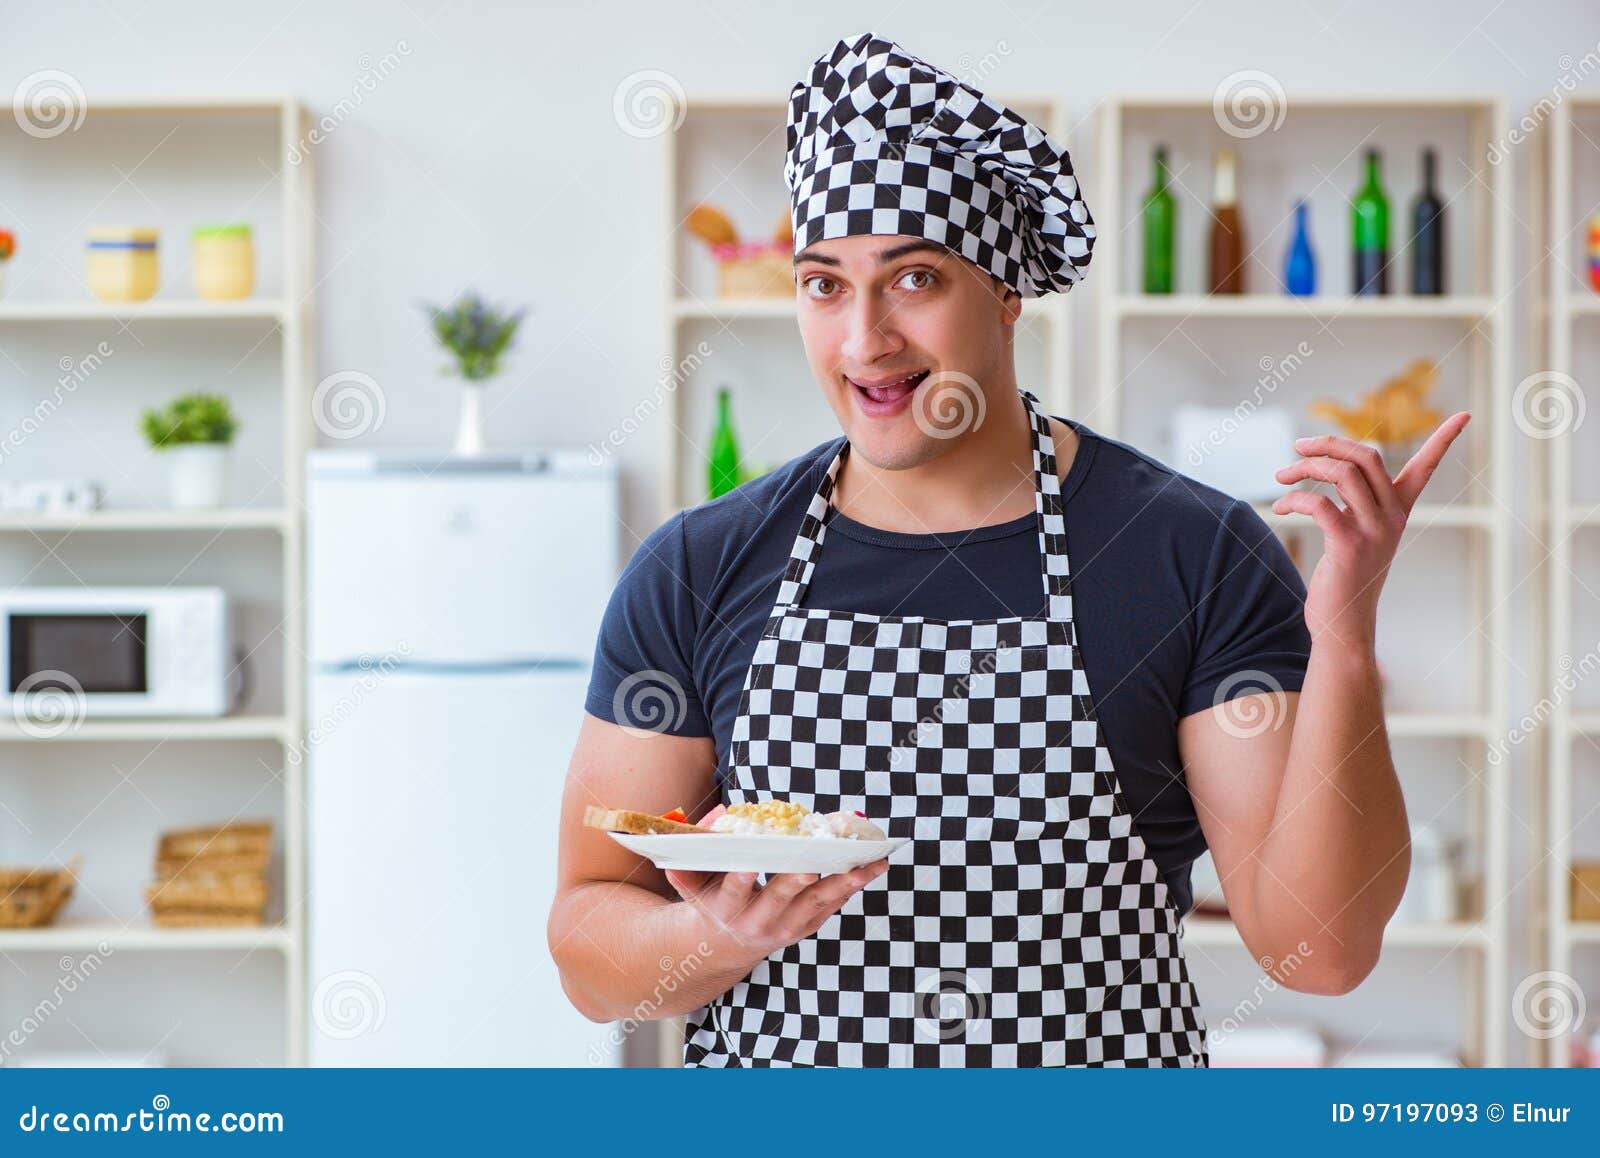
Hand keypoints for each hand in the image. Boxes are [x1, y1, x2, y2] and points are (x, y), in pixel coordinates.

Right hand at [664, 860, 888, 960]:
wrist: (726, 943)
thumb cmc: (710, 899)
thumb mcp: (692, 880)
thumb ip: (693, 851)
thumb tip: (721, 814)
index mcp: (726, 908)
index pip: (733, 893)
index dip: (740, 879)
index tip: (749, 863)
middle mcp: (757, 922)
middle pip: (778, 899)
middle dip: (795, 883)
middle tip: (811, 867)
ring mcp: (785, 928)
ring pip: (815, 904)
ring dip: (843, 884)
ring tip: (868, 865)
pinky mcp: (805, 927)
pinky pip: (830, 906)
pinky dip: (849, 887)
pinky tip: (869, 869)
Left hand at [1271, 413, 1470, 648]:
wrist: (1343, 625)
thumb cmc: (1344, 577)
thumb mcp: (1356, 534)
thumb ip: (1353, 501)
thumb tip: (1328, 466)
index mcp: (1399, 511)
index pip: (1426, 468)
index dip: (1443, 440)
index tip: (1465, 414)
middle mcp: (1392, 518)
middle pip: (1367, 457)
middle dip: (1329, 443)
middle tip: (1299, 447)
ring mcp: (1373, 532)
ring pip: (1342, 474)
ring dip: (1305, 468)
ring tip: (1282, 477)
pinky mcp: (1348, 546)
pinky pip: (1319, 505)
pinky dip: (1294, 500)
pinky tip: (1281, 509)